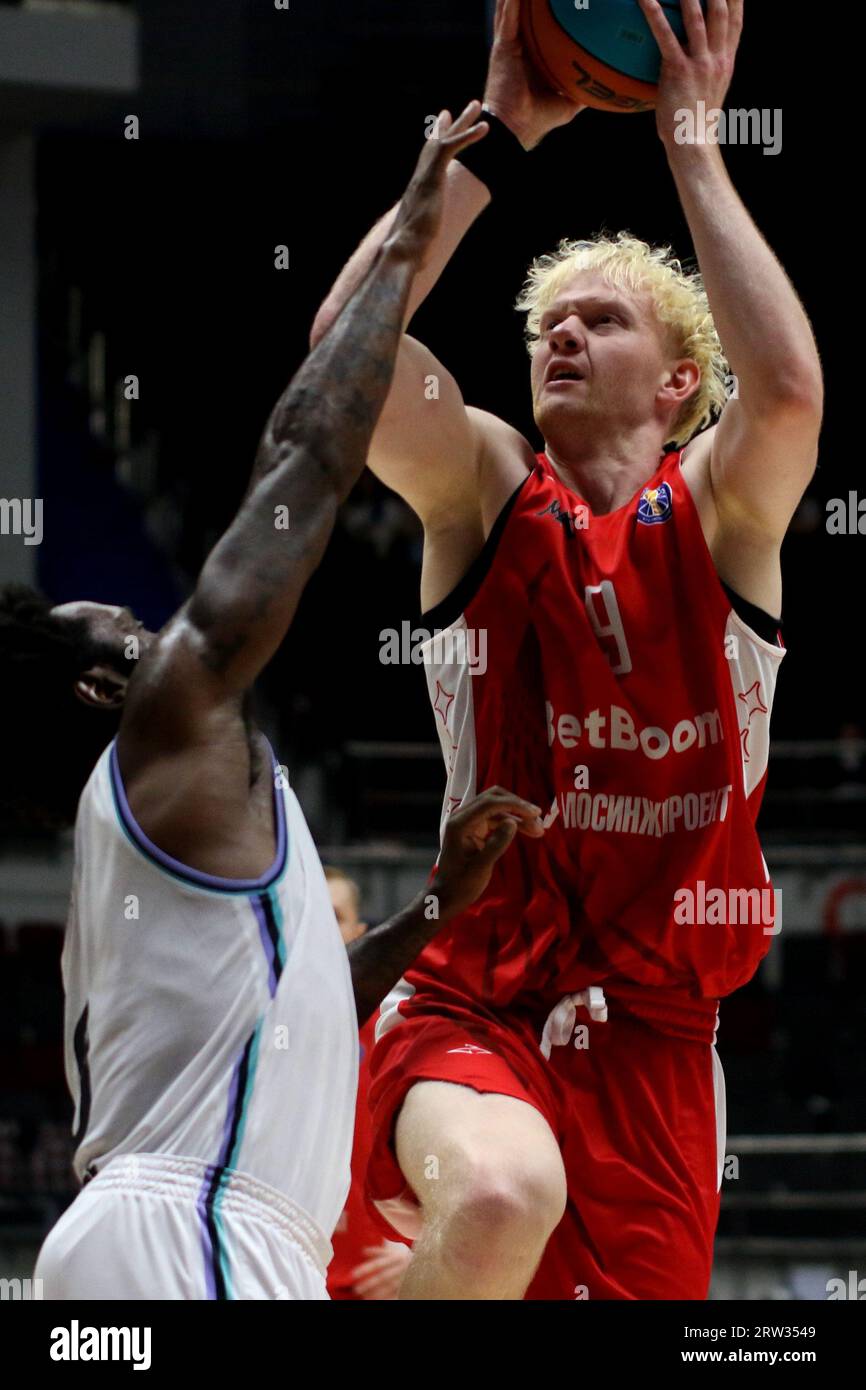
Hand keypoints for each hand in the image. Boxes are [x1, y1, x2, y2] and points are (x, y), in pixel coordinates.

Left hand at [351, 1240, 412, 1299]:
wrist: (426, 1263)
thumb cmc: (405, 1257)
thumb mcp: (394, 1250)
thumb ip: (378, 1251)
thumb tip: (363, 1251)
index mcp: (395, 1257)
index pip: (377, 1264)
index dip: (365, 1269)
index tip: (353, 1274)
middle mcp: (399, 1268)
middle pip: (382, 1277)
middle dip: (368, 1284)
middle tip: (356, 1289)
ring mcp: (404, 1279)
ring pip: (389, 1288)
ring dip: (376, 1293)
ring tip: (364, 1297)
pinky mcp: (408, 1287)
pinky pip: (396, 1295)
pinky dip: (387, 1298)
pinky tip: (377, 1301)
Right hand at [386, 101, 488, 268]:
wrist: (402, 252)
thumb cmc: (410, 254)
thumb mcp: (420, 241)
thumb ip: (422, 240)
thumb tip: (420, 258)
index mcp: (417, 190)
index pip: (426, 162)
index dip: (434, 144)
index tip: (439, 129)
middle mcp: (419, 178)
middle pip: (434, 144)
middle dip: (448, 126)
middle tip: (456, 109)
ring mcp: (425, 175)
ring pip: (445, 140)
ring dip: (462, 122)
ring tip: (478, 106)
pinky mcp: (433, 176)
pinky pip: (453, 148)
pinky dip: (469, 136)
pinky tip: (485, 128)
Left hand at [434, 786, 543, 918]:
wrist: (447, 896)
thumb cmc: (460, 885)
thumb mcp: (480, 869)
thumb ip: (496, 845)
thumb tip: (513, 823)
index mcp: (460, 824)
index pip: (489, 804)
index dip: (514, 805)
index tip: (535, 813)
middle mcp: (462, 817)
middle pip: (493, 798)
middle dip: (517, 806)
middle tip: (538, 819)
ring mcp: (469, 821)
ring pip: (497, 808)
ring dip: (518, 816)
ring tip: (538, 829)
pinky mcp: (475, 828)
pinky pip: (496, 818)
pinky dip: (512, 823)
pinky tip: (527, 830)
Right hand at [483, 0, 584, 149]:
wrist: (517, 127)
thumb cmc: (538, 118)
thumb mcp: (568, 102)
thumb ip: (582, 90)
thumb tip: (603, 87)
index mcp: (530, 54)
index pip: (538, 24)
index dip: (545, 8)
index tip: (564, 0)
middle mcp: (518, 44)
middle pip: (523, 8)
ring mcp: (508, 43)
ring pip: (513, 6)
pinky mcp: (503, 46)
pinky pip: (509, 16)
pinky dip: (514, 0)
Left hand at [637, 0, 743, 148]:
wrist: (693, 144)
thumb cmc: (694, 124)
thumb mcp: (708, 93)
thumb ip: (705, 72)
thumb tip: (691, 60)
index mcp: (726, 62)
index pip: (736, 22)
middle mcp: (717, 59)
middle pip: (722, 12)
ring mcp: (700, 64)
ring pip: (698, 18)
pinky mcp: (679, 71)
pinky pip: (665, 36)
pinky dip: (654, 14)